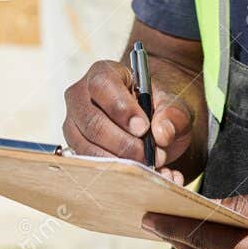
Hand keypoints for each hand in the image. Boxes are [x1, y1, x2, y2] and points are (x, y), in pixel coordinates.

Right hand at [62, 59, 193, 182]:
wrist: (150, 123)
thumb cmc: (157, 108)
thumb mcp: (173, 106)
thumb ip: (173, 116)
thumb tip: (161, 134)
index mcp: (103, 73)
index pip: (103, 86)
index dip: (122, 109)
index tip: (144, 128)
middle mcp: (80, 96)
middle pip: (93, 123)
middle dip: (125, 144)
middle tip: (153, 155)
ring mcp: (74, 124)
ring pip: (89, 148)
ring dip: (122, 161)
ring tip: (150, 163)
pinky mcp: (76, 148)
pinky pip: (91, 166)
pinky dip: (118, 174)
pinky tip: (142, 174)